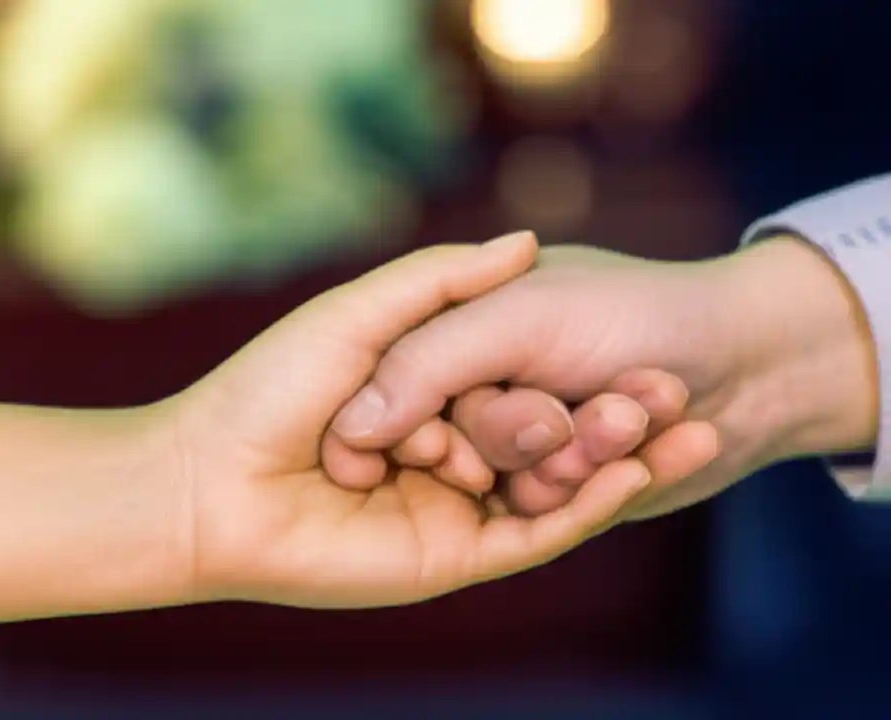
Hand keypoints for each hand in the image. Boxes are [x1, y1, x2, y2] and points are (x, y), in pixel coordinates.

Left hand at [164, 233, 705, 608]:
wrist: (213, 484)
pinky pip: (534, 533)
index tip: (642, 336)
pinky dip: (584, 504)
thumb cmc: (272, 390)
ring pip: (550, 480)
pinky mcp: (452, 556)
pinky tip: (632, 470)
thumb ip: (442, 281)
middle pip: (547, 430)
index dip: (582, 358)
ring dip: (615, 452)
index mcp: (425, 396)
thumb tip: (527, 240)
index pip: (523, 373)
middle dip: (611, 408)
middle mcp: (445, 452)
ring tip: (682, 418)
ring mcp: (452, 506)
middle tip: (670, 383)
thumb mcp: (362, 316)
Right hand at [329, 237, 877, 520]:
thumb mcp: (519, 318)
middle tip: (571, 410)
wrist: (758, 352)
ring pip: (509, 484)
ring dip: (578, 458)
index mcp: (452, 330)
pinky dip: (606, 485)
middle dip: (518, 433)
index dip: (417, 424)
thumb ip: (428, 363)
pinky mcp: (568, 485)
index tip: (441, 437)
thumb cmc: (633, 310)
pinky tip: (661, 449)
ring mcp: (525, 440)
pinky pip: (557, 510)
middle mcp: (479, 388)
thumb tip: (351, 428)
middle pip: (454, 446)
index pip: (397, 397)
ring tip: (641, 410)